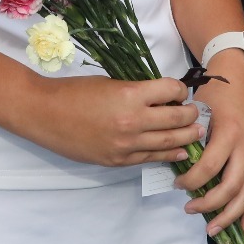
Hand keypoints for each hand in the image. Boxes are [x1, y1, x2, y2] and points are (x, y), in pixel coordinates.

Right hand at [22, 75, 201, 167]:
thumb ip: (137, 92)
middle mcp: (133, 121)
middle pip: (177, 119)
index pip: (172, 90)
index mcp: (131, 95)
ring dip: (187, 137)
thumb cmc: (75, 92)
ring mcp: (126, 145)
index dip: (180, 89)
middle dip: (192, 115)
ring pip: (169, 143)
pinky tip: (180, 152)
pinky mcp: (118, 160)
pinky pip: (151, 159)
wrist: (45, 114)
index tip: (181, 91)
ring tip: (197, 133)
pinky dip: (169, 155)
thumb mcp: (110, 83)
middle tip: (197, 113)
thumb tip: (162, 97)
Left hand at [179, 50, 243, 236]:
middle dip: (209, 204)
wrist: (241, 75)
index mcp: (230, 133)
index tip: (177, 184)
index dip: (191, 181)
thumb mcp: (200, 107)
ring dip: (229, 215)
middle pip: (231, 187)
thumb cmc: (216, 90)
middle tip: (189, 210)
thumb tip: (176, 161)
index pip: (210, 168)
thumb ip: (191, 135)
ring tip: (212, 229)